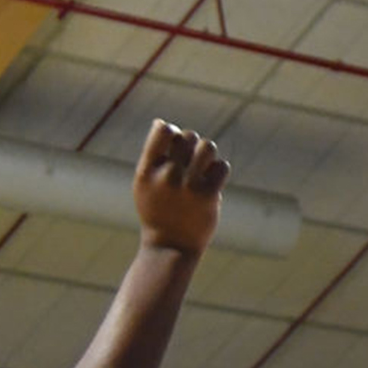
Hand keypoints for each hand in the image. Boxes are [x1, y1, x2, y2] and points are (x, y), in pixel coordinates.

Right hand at [132, 119, 228, 255]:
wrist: (170, 245)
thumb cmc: (158, 209)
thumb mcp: (145, 183)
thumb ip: (153, 155)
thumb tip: (162, 122)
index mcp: (146, 171)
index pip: (164, 131)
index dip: (173, 132)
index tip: (174, 145)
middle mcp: (166, 176)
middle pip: (189, 136)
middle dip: (192, 145)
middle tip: (190, 162)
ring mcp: (188, 185)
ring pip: (208, 147)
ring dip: (208, 154)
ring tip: (202, 168)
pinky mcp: (208, 195)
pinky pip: (222, 166)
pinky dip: (219, 172)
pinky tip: (211, 183)